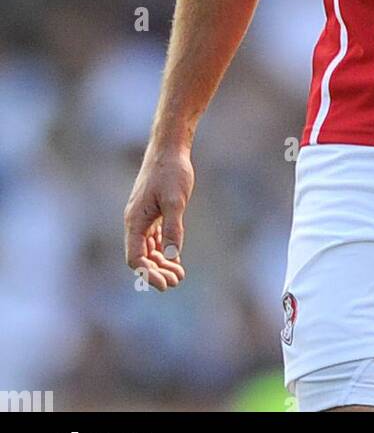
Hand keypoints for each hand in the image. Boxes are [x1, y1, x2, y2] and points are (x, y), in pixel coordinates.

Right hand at [124, 145, 193, 290]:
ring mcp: (143, 216)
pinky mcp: (152, 211)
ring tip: (179, 275)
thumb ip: (173, 229)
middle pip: (141, 256)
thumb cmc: (171, 172)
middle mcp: (135, 221)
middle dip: (157, 272)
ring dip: (161, 263)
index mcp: (135, 221)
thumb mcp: (175, 201)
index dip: (149, 274)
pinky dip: (163, 250)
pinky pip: (154, 238)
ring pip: (148, 248)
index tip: (166, 285)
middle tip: (177, 281)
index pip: (136, 258)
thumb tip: (171, 256)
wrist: (169, 148)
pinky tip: (175, 259)